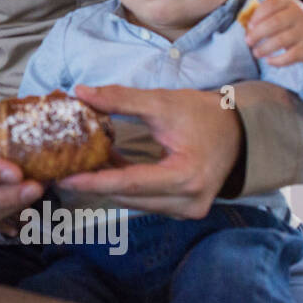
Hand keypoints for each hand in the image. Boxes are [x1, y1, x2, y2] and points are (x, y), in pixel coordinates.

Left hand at [60, 84, 240, 218]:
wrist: (240, 131)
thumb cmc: (203, 115)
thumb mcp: (162, 103)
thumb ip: (121, 100)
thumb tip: (81, 93)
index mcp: (185, 177)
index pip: (129, 183)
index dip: (94, 181)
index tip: (64, 178)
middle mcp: (188, 202)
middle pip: (128, 197)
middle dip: (94, 183)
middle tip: (62, 169)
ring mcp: (187, 210)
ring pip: (134, 202)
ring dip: (107, 185)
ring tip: (79, 164)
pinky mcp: (184, 209)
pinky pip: (144, 200)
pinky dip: (124, 186)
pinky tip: (104, 167)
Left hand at [243, 0, 302, 75]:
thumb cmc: (289, 22)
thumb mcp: (280, 11)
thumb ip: (263, 14)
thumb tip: (247, 26)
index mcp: (290, 3)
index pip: (271, 4)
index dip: (257, 15)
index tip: (249, 25)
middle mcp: (299, 15)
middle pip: (274, 23)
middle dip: (257, 34)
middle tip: (248, 41)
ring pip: (281, 41)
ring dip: (264, 48)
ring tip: (256, 53)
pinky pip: (290, 56)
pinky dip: (277, 61)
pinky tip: (268, 61)